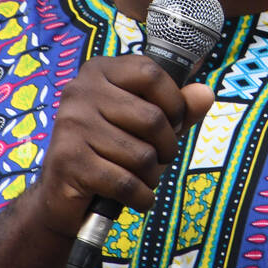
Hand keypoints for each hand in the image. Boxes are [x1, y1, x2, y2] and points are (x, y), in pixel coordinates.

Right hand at [31, 55, 214, 237]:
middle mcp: (80, 91)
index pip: (151, 73)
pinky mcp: (69, 161)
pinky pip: (126, 183)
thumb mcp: (147, 127)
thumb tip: (206, 94)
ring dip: (152, 176)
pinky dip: (141, 197)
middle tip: (159, 159)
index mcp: (99, 71)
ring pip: (142, 155)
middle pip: (152, 118)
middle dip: (167, 148)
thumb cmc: (110, 153)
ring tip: (141, 178)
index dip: (174, 102)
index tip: (175, 122)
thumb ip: (178, 109)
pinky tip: (136, 196)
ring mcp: (71, 125)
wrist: (60, 196)